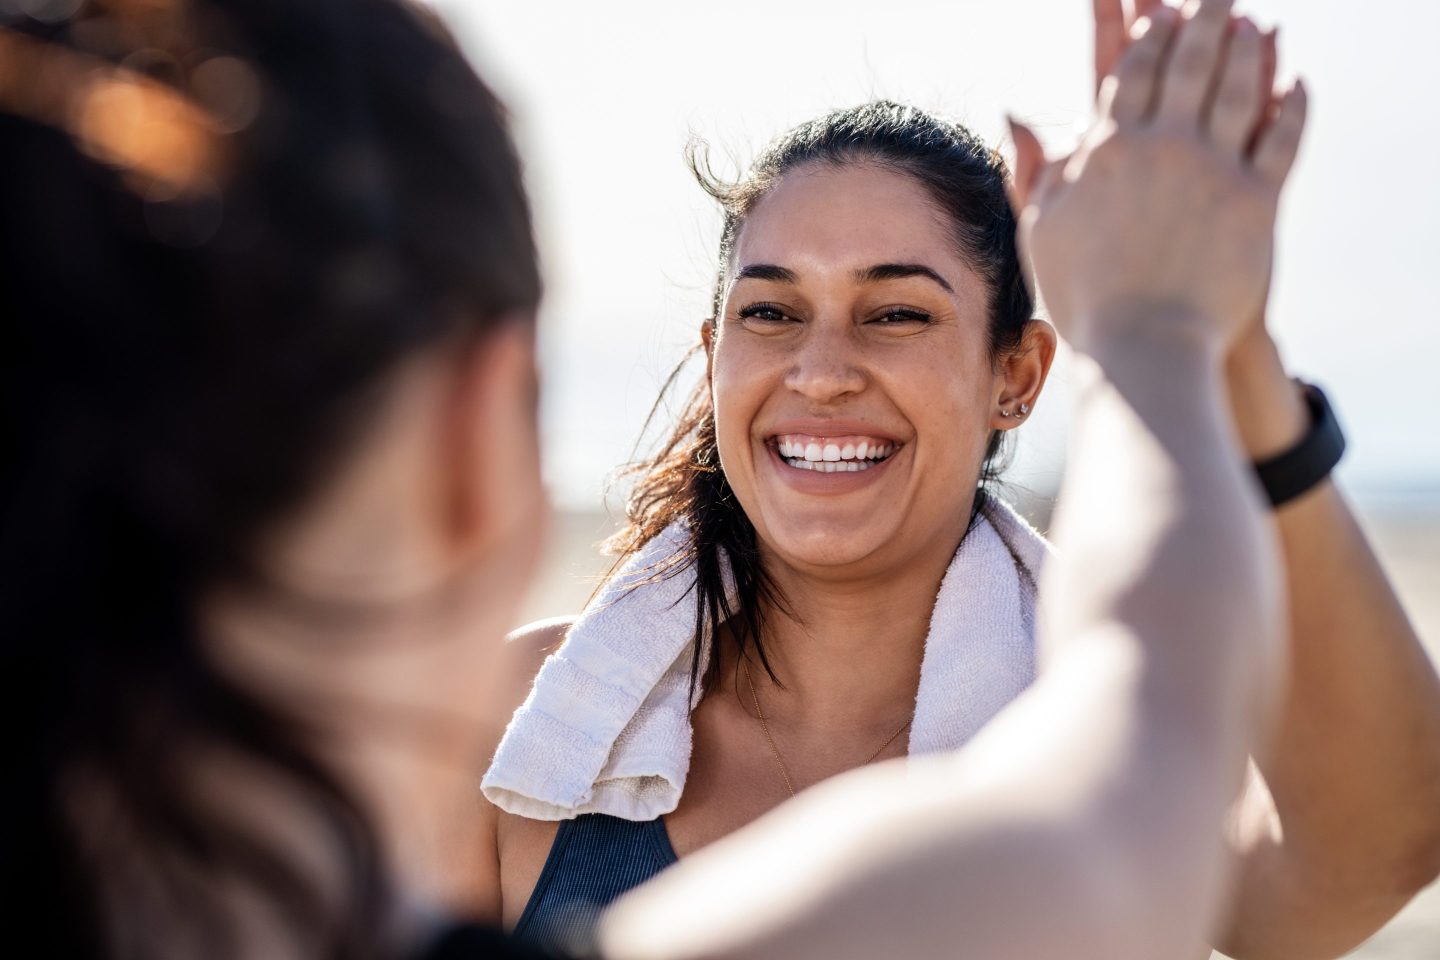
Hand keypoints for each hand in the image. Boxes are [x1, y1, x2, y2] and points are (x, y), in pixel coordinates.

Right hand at [1009, 0, 1305, 355]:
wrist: (1143, 347)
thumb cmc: (1084, 298)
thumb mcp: (1042, 230)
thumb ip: (1034, 168)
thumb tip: (1017, 114)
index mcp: (1108, 151)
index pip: (1130, 72)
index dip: (1147, 36)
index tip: (1159, 13)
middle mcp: (1163, 148)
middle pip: (1188, 63)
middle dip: (1202, 19)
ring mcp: (1213, 170)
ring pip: (1236, 88)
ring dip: (1246, 48)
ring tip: (1252, 22)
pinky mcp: (1256, 200)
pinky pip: (1281, 137)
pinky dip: (1291, 105)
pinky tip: (1295, 83)